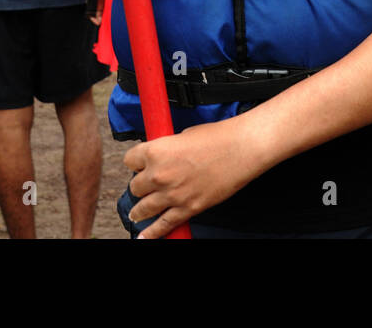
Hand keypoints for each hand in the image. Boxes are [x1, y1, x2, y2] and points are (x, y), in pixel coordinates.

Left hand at [123, 117, 261, 238]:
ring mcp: (173, 194)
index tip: (140, 165)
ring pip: (143, 208)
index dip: (137, 162)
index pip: (130, 160)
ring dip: (139, 211)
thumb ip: (169, 148)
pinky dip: (152, 233)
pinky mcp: (188, 208)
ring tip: (137, 214)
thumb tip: (165, 157)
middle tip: (148, 185)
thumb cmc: (219, 137)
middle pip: (135, 187)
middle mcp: (159, 174)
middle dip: (141, 185)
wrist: (242, 148)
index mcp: (156, 151)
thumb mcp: (185, 135)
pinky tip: (145, 237)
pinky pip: (163, 225)